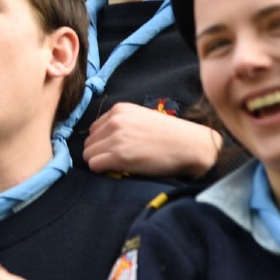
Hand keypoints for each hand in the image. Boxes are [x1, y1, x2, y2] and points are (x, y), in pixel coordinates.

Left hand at [84, 102, 220, 178]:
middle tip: (117, 160)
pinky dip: (102, 170)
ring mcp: (115, 138)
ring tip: (119, 165)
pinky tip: (118, 170)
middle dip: (99, 152)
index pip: (94, 129)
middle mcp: (115, 121)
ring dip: (100, 162)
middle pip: (89, 142)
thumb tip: (103, 140)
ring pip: (88, 154)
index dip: (102, 141)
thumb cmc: (170, 135)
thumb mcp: (142, 118)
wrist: (191, 145)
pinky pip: (94, 165)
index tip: (115, 149)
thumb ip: (121, 124)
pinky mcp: (118, 156)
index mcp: (120, 109)